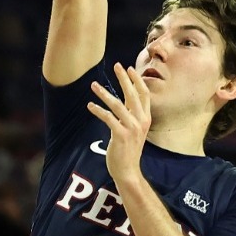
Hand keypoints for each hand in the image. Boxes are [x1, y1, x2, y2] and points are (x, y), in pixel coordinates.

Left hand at [88, 62, 150, 186]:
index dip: (137, 80)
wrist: (128, 171)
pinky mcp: (121, 135)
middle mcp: (141, 121)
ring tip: (93, 85)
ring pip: (118, 104)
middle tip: (116, 65)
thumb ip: (131, 115)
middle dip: (124, 78)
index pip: (144, 94)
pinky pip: (108, 118)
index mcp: (145, 119)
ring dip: (104, 93)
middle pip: (133, 94)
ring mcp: (132, 128)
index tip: (129, 68)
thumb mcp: (134, 130)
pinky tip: (90, 105)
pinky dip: (98, 110)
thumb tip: (125, 100)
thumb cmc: (128, 150)